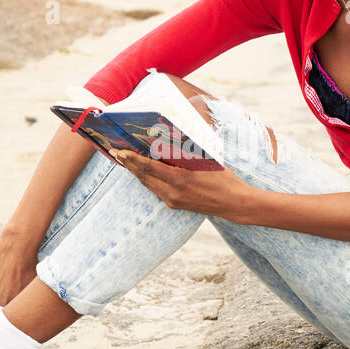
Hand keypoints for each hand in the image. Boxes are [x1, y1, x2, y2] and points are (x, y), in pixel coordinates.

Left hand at [111, 148, 253, 220]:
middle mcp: (173, 193)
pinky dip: (147, 179)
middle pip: (144, 177)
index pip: (149, 167)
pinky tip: (142, 172)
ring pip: (148, 184)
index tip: (120, 151)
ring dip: (135, 172)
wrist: (234, 203)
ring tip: (124, 161)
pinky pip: (156, 190)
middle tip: (115, 152)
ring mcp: (173, 201)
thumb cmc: (223, 178)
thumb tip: (165, 143)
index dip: (132, 159)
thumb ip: (183, 154)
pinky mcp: (175, 205)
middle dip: (128, 164)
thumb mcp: (204, 161)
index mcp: (180, 180)